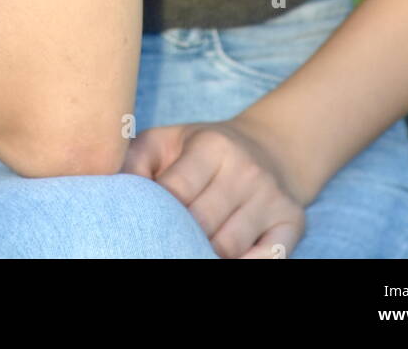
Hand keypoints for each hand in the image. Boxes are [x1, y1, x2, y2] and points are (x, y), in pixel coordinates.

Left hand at [119, 118, 306, 258]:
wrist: (270, 148)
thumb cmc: (203, 151)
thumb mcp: (165, 142)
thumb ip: (134, 162)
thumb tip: (115, 193)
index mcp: (213, 146)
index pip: (176, 193)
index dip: (156, 212)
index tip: (145, 220)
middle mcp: (247, 170)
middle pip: (201, 225)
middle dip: (176, 238)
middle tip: (161, 242)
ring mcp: (272, 197)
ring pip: (228, 248)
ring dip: (204, 253)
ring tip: (187, 247)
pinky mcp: (292, 221)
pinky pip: (267, 259)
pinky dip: (244, 264)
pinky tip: (220, 255)